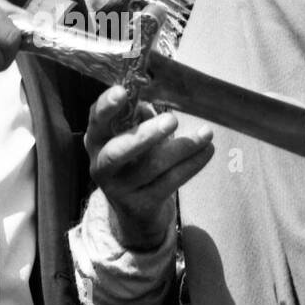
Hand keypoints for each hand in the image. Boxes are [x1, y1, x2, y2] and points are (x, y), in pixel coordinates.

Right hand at [85, 85, 214, 248]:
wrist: (134, 212)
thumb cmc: (135, 161)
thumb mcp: (131, 137)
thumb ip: (137, 119)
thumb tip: (148, 104)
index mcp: (96, 142)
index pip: (96, 121)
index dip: (106, 106)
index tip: (122, 91)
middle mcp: (101, 166)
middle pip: (118, 151)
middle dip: (147, 135)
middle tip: (172, 120)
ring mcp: (119, 189)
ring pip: (152, 166)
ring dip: (183, 147)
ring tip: (206, 133)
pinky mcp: (140, 206)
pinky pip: (170, 182)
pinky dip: (192, 164)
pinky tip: (207, 151)